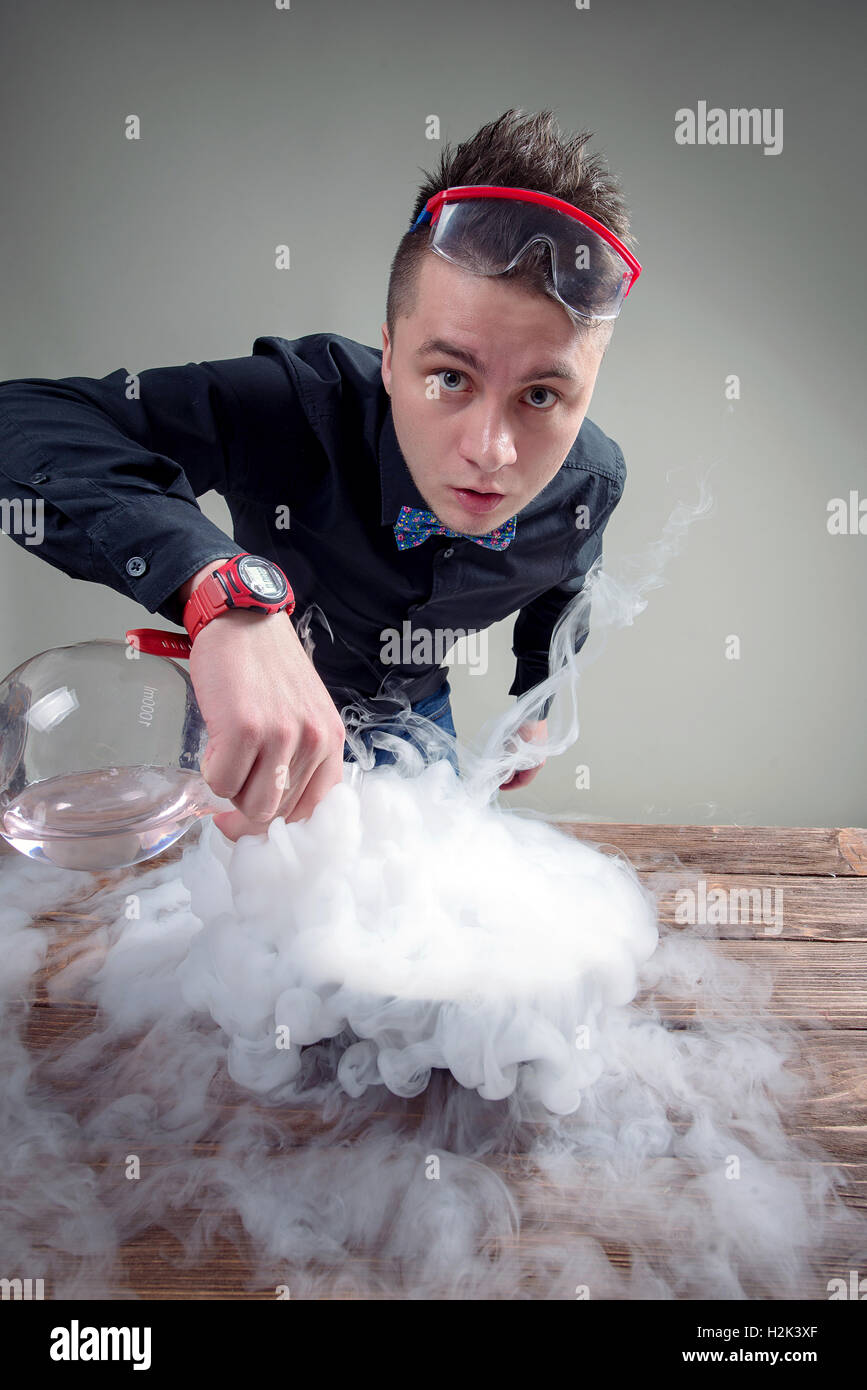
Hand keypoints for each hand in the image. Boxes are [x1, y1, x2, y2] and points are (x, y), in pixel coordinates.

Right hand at [191, 608, 347, 841]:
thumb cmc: (267, 666)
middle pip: (277, 814)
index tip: (257, 823)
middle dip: (248, 809)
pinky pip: (221, 783)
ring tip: (226, 762)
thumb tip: (273, 808)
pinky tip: (214, 746)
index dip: (282, 825)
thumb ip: (300, 754)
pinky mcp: (244, 729)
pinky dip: (210, 772)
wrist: (243, 618)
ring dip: (230, 793)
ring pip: (250, 806)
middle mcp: (313, 741)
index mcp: (331, 740)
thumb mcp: (303, 712)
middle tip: (231, 785)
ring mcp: (280, 736)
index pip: (316, 811)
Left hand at [499, 719, 546, 789]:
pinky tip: (503, 751)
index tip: (500, 786)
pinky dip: (511, 756)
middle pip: (522, 773)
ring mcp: (535, 750)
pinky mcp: (531, 742)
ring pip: (520, 763)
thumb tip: (503, 779)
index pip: (524, 781)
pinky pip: (520, 754)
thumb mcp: (514, 751)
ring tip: (498, 762)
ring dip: (509, 764)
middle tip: (497, 774)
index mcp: (537, 764)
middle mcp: (537, 758)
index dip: (511, 786)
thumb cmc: (527, 730)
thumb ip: (507, 767)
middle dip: (509, 775)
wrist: (533, 711)